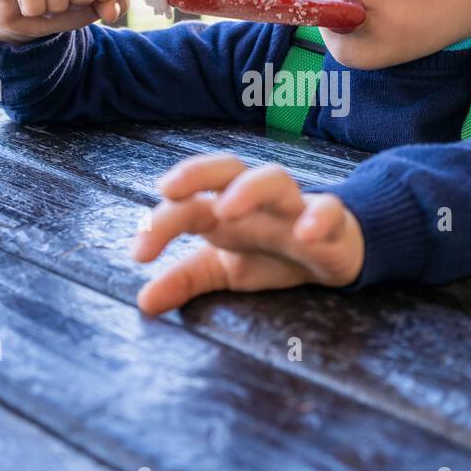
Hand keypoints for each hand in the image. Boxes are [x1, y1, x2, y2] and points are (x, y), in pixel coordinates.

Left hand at [130, 153, 365, 315]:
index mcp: (223, 210)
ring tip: (226, 209)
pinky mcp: (331, 223)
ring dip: (249, 188)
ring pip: (275, 179)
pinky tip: (305, 234)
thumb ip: (184, 279)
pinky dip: (317, 217)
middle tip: (169, 189)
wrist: (331, 254)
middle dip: (197, 172)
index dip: (159, 223)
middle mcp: (255, 201)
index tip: (138, 254)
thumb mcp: (222, 269)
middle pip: (227, 168)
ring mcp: (293, 208)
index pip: (188, 205)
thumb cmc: (270, 253)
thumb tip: (143, 302)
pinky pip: (329, 211)